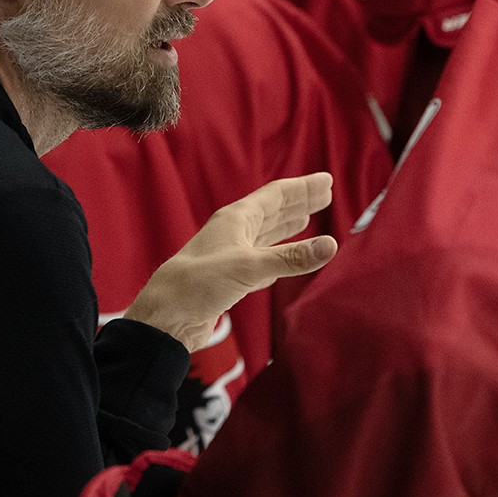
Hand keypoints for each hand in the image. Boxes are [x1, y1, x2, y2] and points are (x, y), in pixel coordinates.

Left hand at [123, 173, 336, 352]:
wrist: (167, 316)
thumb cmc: (198, 283)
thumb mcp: (249, 267)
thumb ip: (290, 258)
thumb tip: (330, 246)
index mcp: (237, 219)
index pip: (277, 195)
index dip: (302, 188)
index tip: (326, 180)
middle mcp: (234, 232)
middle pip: (273, 211)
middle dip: (299, 203)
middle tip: (324, 194)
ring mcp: (232, 255)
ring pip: (267, 234)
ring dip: (288, 226)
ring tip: (307, 219)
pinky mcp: (231, 278)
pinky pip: (261, 259)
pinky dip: (277, 255)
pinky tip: (283, 257)